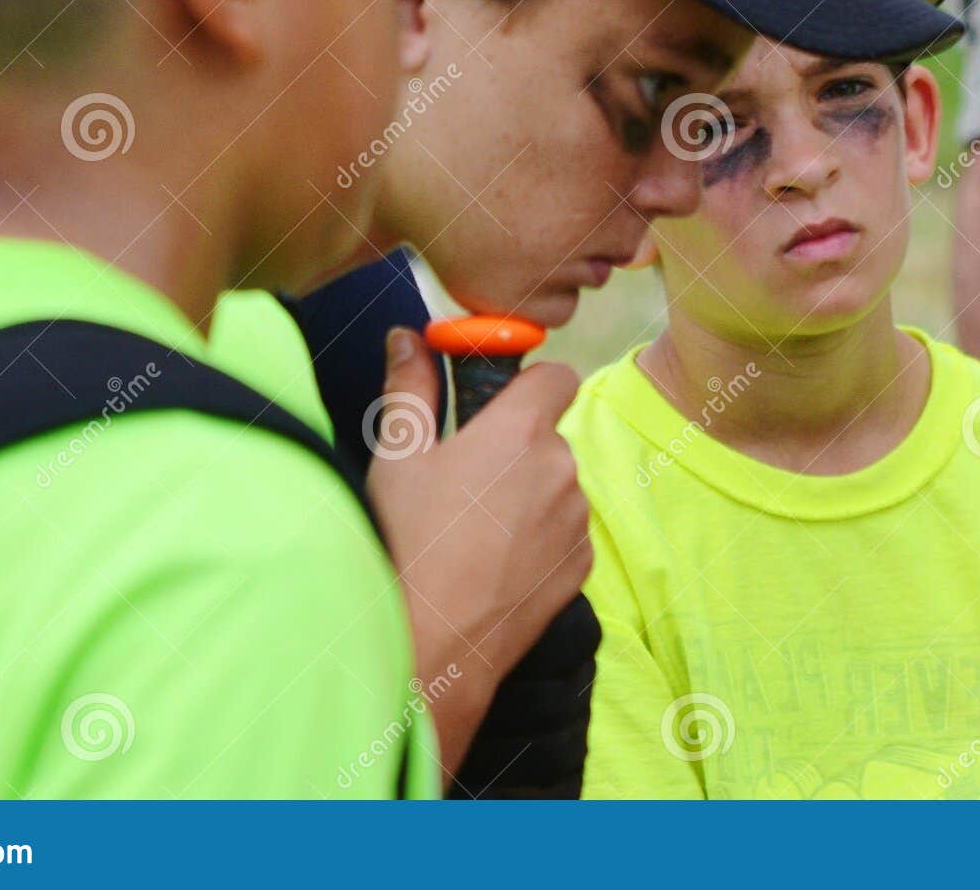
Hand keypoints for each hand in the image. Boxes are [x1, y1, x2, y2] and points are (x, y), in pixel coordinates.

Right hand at [367, 326, 590, 778]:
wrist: (433, 644)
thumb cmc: (408, 542)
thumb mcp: (398, 456)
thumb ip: (410, 387)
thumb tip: (407, 336)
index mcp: (521, 430)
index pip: (556, 375)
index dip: (527, 383)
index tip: (492, 404)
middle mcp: (562, 468)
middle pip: (548, 435)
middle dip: (513, 447)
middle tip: (460, 479)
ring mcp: (576, 521)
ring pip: (556, 486)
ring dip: (526, 494)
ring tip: (470, 530)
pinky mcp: (580, 567)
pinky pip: (563, 532)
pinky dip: (536, 538)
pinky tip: (491, 562)